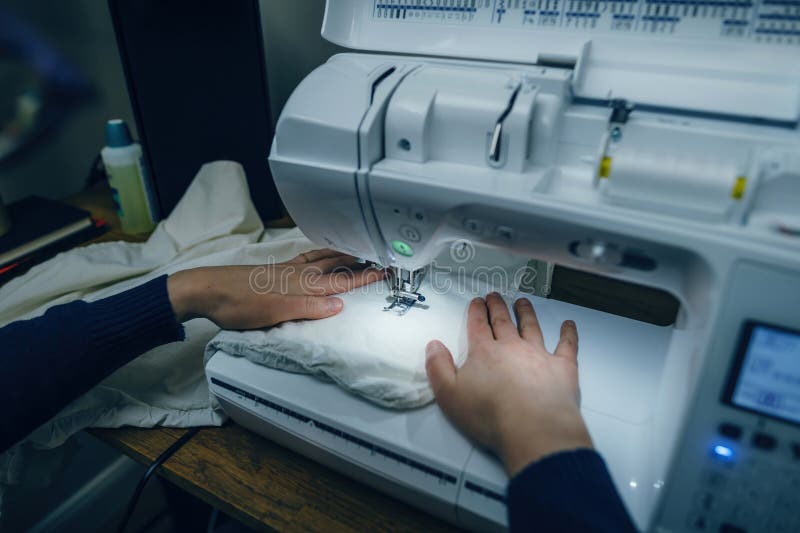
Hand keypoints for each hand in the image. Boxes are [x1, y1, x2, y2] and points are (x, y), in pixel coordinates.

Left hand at [167, 249, 383, 329]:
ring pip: (322, 260)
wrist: (207, 290)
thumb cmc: (239, 304)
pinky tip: (318, 255)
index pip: (341, 282)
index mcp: (302, 286)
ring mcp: (286, 271)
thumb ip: (309, 307)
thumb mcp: (276, 311)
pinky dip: (319, 254)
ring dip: (341, 255)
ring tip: (357, 249)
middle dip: (359, 262)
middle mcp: (298, 275)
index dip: (364, 277)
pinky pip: (306, 259)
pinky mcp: (274, 271)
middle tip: (379, 257)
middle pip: (335, 267)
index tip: (385, 271)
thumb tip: (340, 303)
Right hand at [425, 293, 592, 476]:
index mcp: (484, 352)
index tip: (476, 302)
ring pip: (532, 327)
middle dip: (497, 306)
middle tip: (495, 296)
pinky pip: (567, 344)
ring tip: (523, 303)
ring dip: (526, 313)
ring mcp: (539, 354)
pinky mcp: (562, 367)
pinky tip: (568, 325)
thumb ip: (438, 368)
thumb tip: (433, 347)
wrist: (533, 429)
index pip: (478, 325)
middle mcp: (512, 347)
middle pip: (503, 321)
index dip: (476, 312)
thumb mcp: (449, 395)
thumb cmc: (491, 416)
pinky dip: (568, 333)